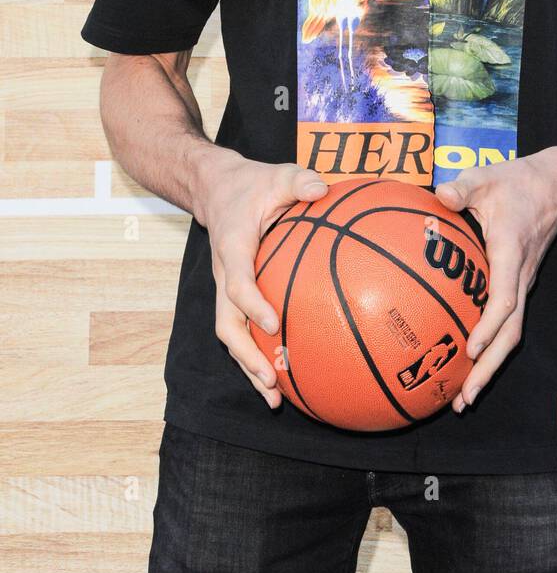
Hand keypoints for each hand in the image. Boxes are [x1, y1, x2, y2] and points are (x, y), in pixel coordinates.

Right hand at [191, 146, 327, 407]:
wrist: (216, 189)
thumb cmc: (253, 184)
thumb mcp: (277, 174)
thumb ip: (299, 180)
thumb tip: (324, 188)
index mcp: (233, 247)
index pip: (238, 281)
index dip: (253, 303)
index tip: (274, 324)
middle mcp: (225, 274)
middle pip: (227, 325)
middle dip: (247, 356)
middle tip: (273, 380)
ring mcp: (227, 288)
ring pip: (232, 336)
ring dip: (250, 367)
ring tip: (277, 398)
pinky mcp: (236, 295)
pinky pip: (243, 330)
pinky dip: (258, 356)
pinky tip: (286, 378)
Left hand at [433, 152, 556, 412]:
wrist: (556, 190)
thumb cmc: (516, 184)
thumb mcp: (487, 177)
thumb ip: (463, 187)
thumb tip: (440, 195)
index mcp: (510, 253)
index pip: (504, 297)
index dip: (489, 325)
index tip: (471, 348)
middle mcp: (520, 278)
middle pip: (511, 333)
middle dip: (489, 368)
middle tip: (465, 397)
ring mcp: (521, 286)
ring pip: (511, 335)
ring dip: (490, 368)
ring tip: (464, 399)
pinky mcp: (516, 288)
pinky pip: (506, 325)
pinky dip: (489, 350)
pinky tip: (465, 366)